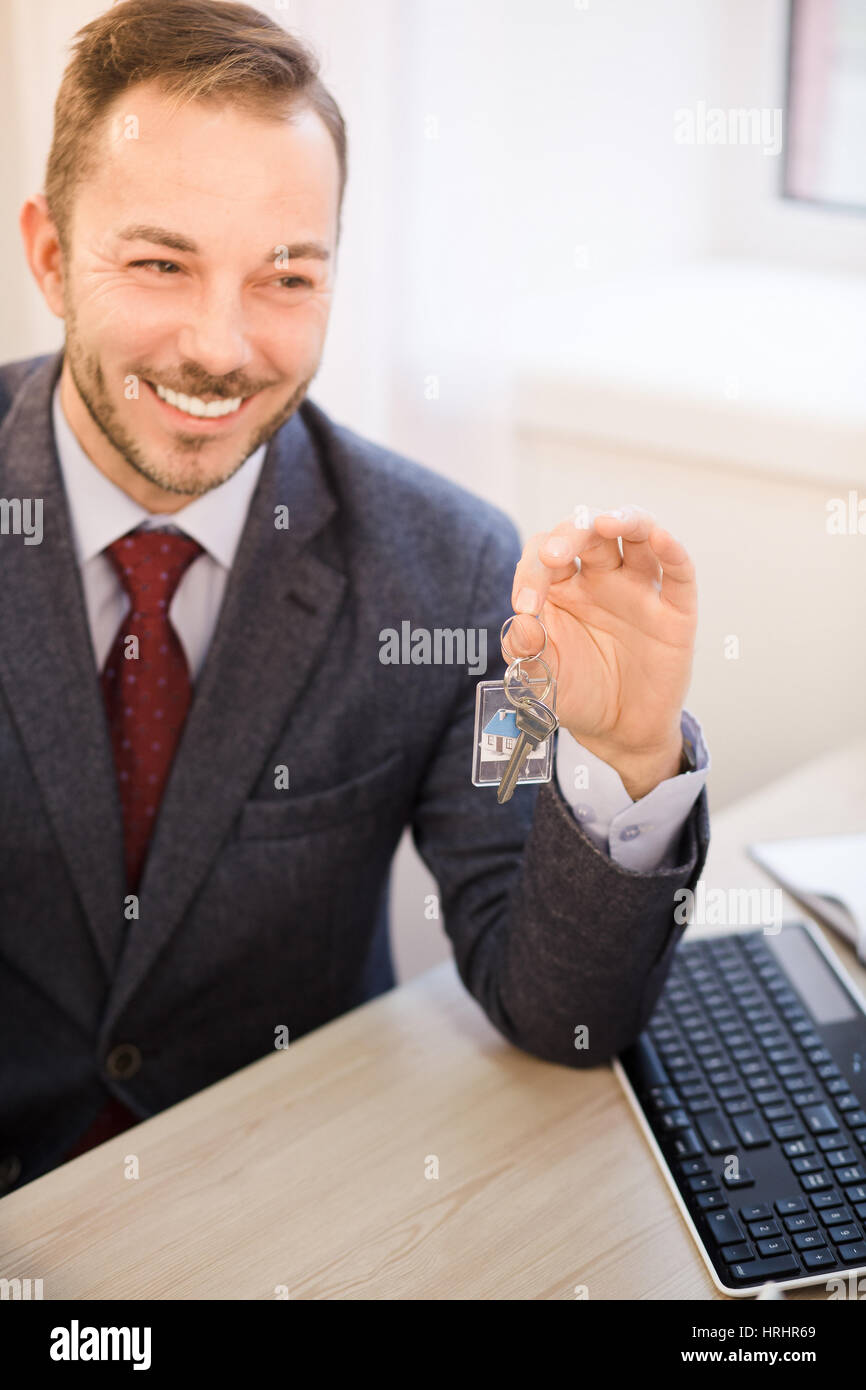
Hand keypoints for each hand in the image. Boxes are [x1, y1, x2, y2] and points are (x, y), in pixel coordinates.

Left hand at [508, 506, 696, 799]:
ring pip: (636, 534)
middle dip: (567, 537)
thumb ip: (525, 650)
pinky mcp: (674, 610)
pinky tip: (658, 538)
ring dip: (622, 519)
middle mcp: (599, 578)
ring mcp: (638, 589)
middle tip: (551, 557)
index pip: (542, 557)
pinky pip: (678, 570)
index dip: (530, 572)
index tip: (524, 607)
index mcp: (561, 586)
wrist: (618, 730)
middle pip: (586, 534)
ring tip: (603, 522)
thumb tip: (523, 622)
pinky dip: (670, 549)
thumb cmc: (576, 693)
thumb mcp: (540, 677)